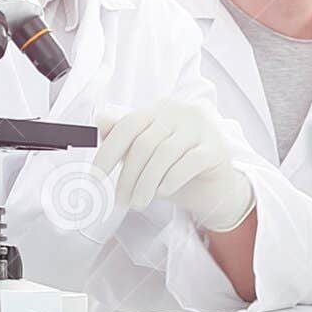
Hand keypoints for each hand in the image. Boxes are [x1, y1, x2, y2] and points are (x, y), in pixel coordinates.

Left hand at [94, 98, 254, 231]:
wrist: (214, 186)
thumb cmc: (175, 167)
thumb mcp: (145, 154)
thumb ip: (124, 136)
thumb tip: (99, 120)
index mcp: (158, 109)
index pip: (127, 125)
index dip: (108, 151)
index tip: (95, 176)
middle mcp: (179, 112)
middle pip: (144, 143)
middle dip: (128, 176)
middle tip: (121, 200)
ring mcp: (200, 128)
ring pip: (164, 154)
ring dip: (146, 183)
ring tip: (138, 202)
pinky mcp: (216, 148)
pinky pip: (189, 162)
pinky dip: (171, 179)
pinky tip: (163, 192)